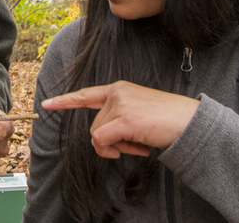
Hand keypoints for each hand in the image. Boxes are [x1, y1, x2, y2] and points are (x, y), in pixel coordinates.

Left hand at [42, 81, 199, 157]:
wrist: (191, 123)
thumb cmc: (169, 121)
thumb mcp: (139, 114)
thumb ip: (119, 118)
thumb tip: (103, 140)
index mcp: (120, 89)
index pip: (87, 94)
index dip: (65, 101)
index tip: (47, 104)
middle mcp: (117, 92)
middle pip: (94, 124)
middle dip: (111, 141)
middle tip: (134, 145)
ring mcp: (120, 104)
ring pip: (97, 134)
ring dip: (116, 147)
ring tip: (139, 144)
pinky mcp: (124, 118)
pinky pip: (103, 140)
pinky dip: (115, 149)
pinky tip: (138, 149)